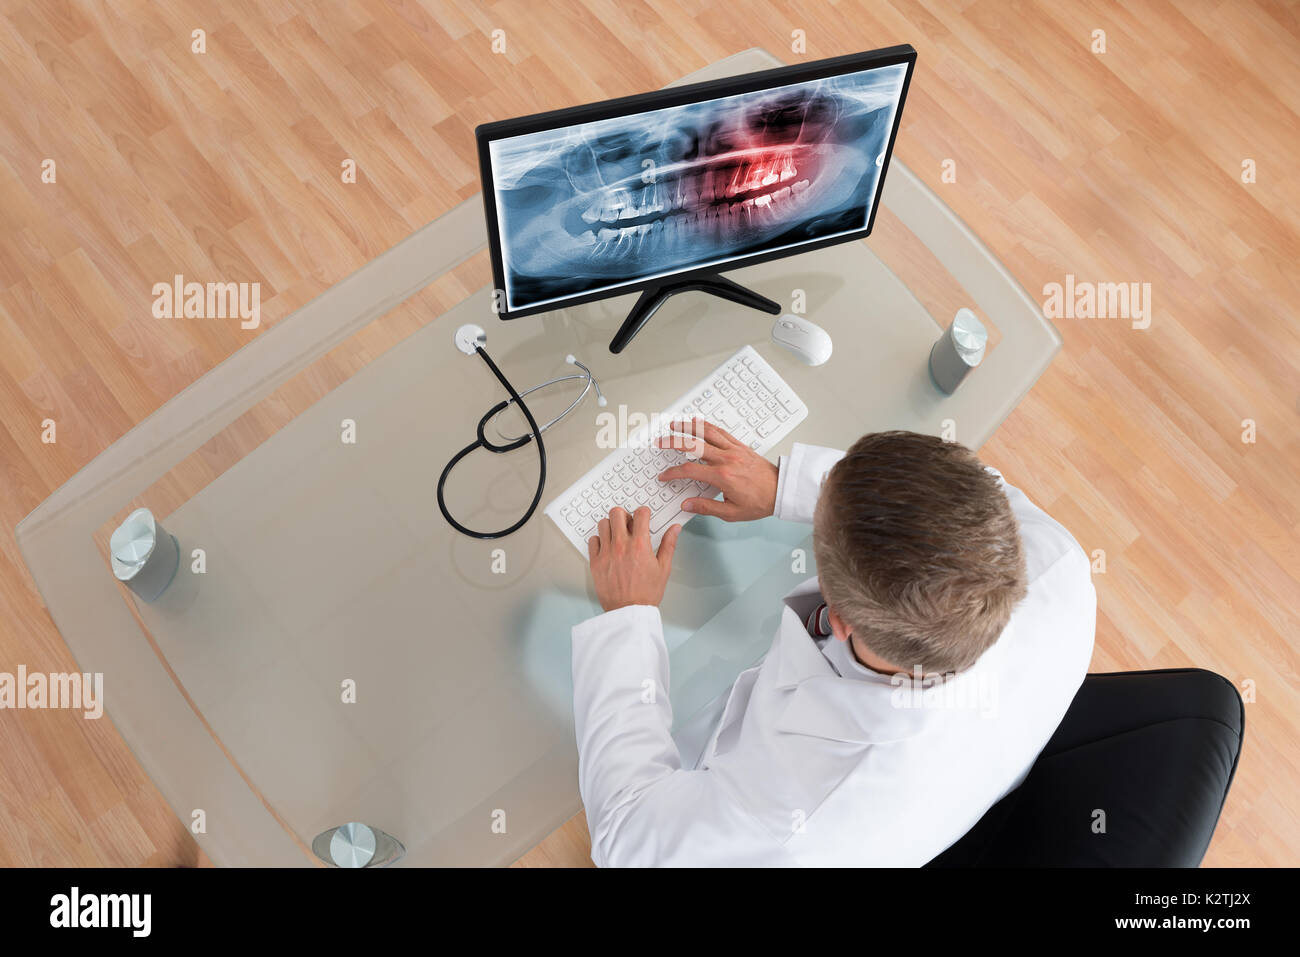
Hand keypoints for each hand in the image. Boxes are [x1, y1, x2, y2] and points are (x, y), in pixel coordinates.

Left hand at [587, 506, 680, 612]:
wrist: (629, 612)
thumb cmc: (646, 593)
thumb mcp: (663, 568)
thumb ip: (669, 545)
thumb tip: (674, 529)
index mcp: (640, 545)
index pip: (640, 513)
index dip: (644, 512)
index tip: (644, 517)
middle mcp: (621, 546)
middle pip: (617, 513)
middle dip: (625, 515)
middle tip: (629, 525)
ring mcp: (606, 553)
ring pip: (603, 524)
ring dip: (611, 526)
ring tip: (618, 536)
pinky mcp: (595, 562)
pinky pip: (593, 540)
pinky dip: (600, 540)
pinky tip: (608, 547)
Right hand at [655, 418, 778, 521]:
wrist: (781, 491)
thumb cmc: (760, 502)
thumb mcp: (731, 513)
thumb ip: (706, 507)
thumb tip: (687, 504)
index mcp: (723, 476)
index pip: (690, 470)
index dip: (673, 473)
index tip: (665, 476)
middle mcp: (727, 459)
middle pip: (694, 445)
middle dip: (673, 442)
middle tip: (660, 441)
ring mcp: (734, 450)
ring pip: (707, 432)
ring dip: (688, 427)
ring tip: (675, 425)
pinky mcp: (740, 446)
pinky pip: (721, 431)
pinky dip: (707, 425)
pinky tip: (698, 422)